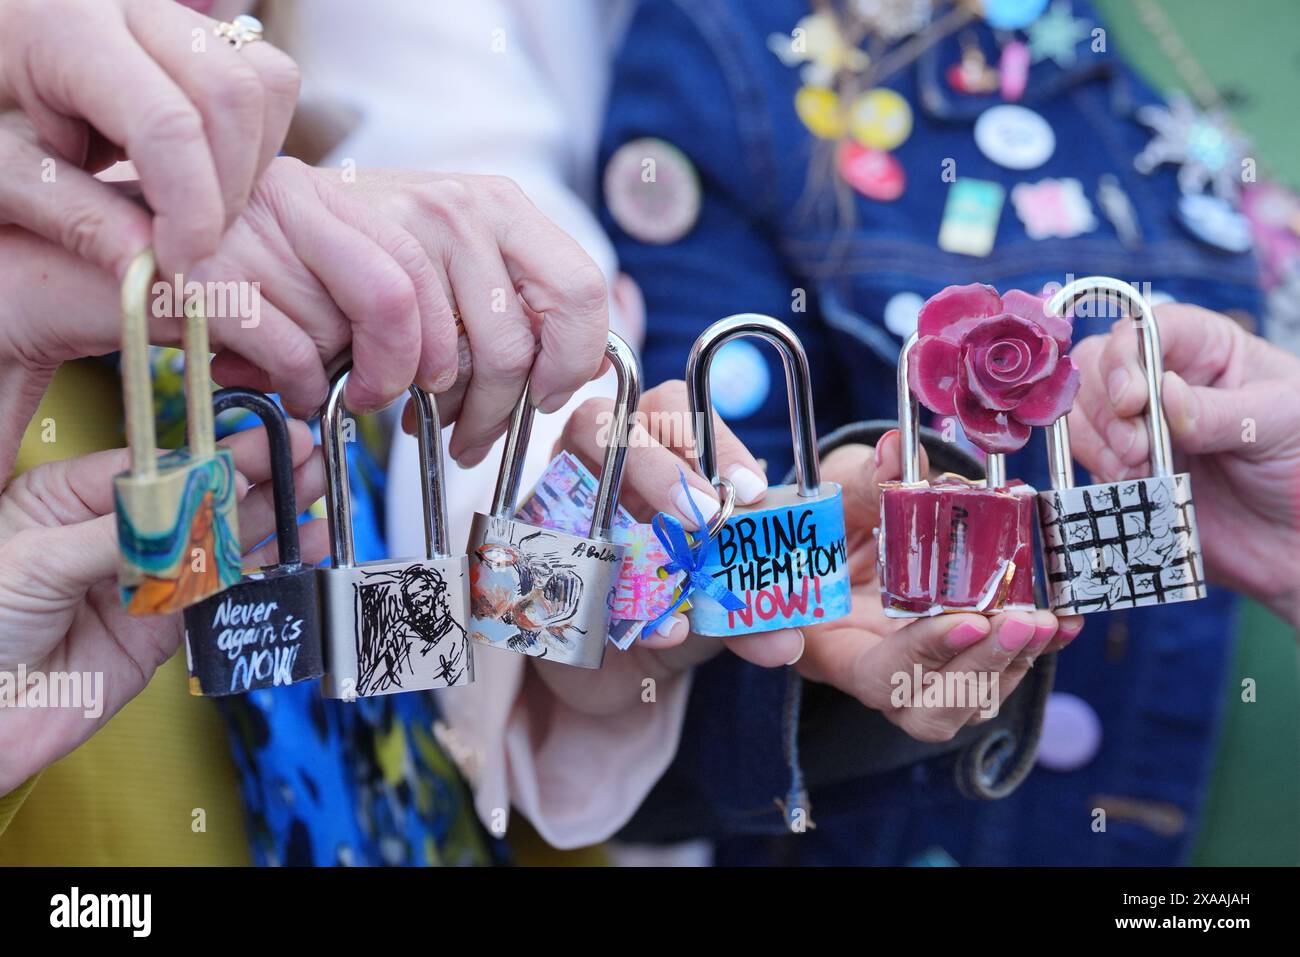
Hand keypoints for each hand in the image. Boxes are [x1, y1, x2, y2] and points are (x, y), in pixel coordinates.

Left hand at [0, 0, 299, 276]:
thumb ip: (71, 218)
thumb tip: (153, 269)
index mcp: (62, 26)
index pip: (166, 122)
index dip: (190, 208)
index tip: (179, 269)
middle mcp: (126, 2)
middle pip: (231, 93)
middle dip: (228, 189)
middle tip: (191, 247)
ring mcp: (166, 12)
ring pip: (262, 80)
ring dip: (249, 163)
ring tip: (197, 210)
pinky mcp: (191, 32)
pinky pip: (262, 78)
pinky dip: (253, 138)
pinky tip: (204, 173)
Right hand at [0, 158, 608, 434]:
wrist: (193, 213)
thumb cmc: (335, 254)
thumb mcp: (432, 250)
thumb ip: (493, 291)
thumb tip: (561, 369)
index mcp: (477, 200)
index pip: (574, 286)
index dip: (569, 362)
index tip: (543, 398)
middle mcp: (419, 202)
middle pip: (496, 345)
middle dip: (482, 413)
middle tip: (459, 433)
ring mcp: (328, 228)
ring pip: (410, 357)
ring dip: (396, 398)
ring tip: (372, 398)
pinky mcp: (240, 270)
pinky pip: (314, 366)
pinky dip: (315, 393)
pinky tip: (314, 389)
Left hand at [0, 420, 327, 794]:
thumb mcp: (36, 562)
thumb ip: (119, 533)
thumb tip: (187, 500)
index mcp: (71, 499)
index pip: (156, 465)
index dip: (211, 451)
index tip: (258, 436)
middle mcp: (116, 534)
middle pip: (198, 496)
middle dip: (255, 474)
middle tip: (305, 454)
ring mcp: (147, 580)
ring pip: (221, 540)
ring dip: (272, 516)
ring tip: (315, 490)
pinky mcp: (168, 628)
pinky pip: (226, 593)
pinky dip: (268, 573)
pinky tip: (301, 548)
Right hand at [530, 380, 803, 716]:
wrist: (623, 673)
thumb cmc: (678, 606)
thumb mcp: (723, 603)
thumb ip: (754, 613)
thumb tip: (785, 639)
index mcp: (656, 450)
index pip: (675, 407)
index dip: (713, 439)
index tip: (749, 493)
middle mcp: (596, 463)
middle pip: (606, 423)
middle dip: (656, 464)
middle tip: (701, 516)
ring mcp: (553, 502)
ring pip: (564, 473)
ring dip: (616, 523)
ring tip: (671, 573)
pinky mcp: (527, 553)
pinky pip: (553, 553)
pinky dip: (605, 591)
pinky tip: (656, 630)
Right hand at [794, 431, 1081, 741]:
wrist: (848, 533)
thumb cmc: (831, 524)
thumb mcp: (834, 499)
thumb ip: (862, 484)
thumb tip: (895, 454)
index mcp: (830, 645)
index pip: (873, 675)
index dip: (918, 659)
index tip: (964, 621)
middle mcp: (877, 676)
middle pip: (927, 711)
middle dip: (979, 670)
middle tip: (1020, 622)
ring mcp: (922, 678)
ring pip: (969, 702)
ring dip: (1011, 663)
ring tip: (1046, 619)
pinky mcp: (960, 665)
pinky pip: (999, 676)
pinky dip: (1035, 651)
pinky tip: (1063, 622)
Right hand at [1068, 304, 1299, 626]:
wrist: (1292, 537)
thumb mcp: (1279, 423)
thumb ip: (1219, 410)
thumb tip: (1163, 393)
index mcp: (1209, 350)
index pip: (1151, 327)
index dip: (1128, 355)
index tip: (1132, 399)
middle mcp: (1165, 378)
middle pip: (1099, 363)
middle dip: (1107, 406)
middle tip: (1135, 447)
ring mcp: (1140, 422)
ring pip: (1083, 409)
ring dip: (1098, 440)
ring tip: (1137, 470)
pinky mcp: (1124, 464)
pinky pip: (1086, 455)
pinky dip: (1099, 469)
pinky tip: (1133, 484)